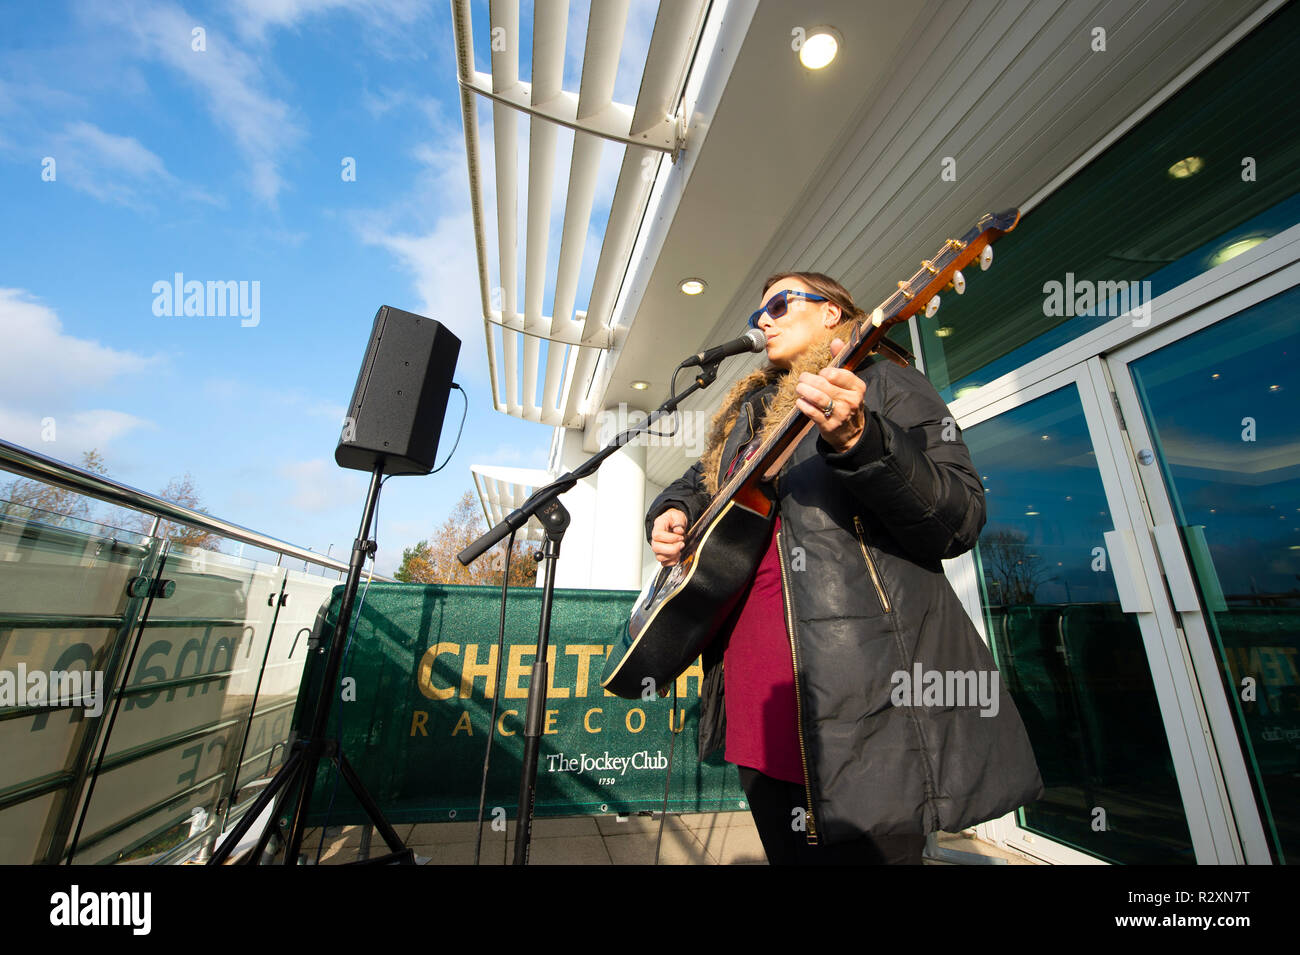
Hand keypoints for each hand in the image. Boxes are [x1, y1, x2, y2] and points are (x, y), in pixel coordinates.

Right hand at [650, 508, 688, 566]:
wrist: (674, 523)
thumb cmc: (674, 520)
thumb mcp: (678, 515)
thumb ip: (679, 522)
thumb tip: (679, 531)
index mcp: (658, 526)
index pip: (657, 535)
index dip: (670, 538)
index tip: (680, 537)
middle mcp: (656, 538)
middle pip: (656, 548)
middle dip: (672, 549)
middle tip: (681, 544)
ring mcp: (658, 548)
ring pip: (660, 557)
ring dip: (673, 555)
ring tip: (680, 549)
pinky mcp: (662, 555)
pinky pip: (664, 563)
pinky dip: (672, 561)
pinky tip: (677, 555)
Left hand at [794, 337, 867, 451]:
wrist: (852, 432)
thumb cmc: (847, 402)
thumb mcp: (849, 383)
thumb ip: (842, 361)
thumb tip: (836, 340)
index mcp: (857, 387)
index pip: (837, 374)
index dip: (824, 372)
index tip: (820, 374)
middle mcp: (850, 400)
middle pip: (823, 384)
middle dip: (808, 379)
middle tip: (802, 378)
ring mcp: (840, 414)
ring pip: (817, 397)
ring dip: (804, 390)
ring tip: (799, 388)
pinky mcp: (829, 425)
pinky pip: (811, 412)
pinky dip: (803, 404)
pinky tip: (800, 401)